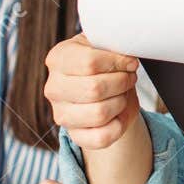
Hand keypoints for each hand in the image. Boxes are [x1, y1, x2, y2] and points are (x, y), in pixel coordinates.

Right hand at [44, 34, 144, 150]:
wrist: (105, 91)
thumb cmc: (105, 65)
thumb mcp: (106, 47)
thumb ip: (113, 46)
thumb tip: (127, 58)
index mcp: (58, 58)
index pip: (90, 62)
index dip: (118, 62)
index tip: (130, 62)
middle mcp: (53, 87)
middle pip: (95, 88)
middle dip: (121, 82)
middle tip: (128, 78)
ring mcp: (61, 114)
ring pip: (100, 113)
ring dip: (120, 102)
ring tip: (121, 94)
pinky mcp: (75, 135)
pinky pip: (102, 137)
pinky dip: (119, 125)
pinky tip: (118, 113)